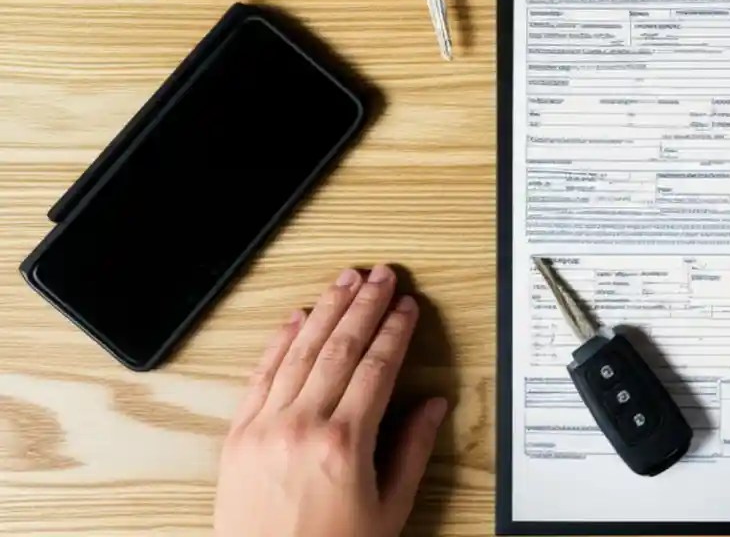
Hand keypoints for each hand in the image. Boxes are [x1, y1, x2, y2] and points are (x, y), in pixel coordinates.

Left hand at [214, 265, 447, 536]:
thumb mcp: (389, 509)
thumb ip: (412, 450)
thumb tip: (435, 407)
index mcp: (344, 444)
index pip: (377, 367)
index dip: (395, 331)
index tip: (407, 307)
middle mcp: (301, 427)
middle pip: (340, 348)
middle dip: (365, 305)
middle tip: (382, 276)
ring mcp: (265, 428)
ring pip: (300, 351)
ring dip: (327, 310)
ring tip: (346, 281)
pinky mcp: (238, 437)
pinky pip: (261, 375)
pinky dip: (280, 341)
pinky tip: (297, 318)